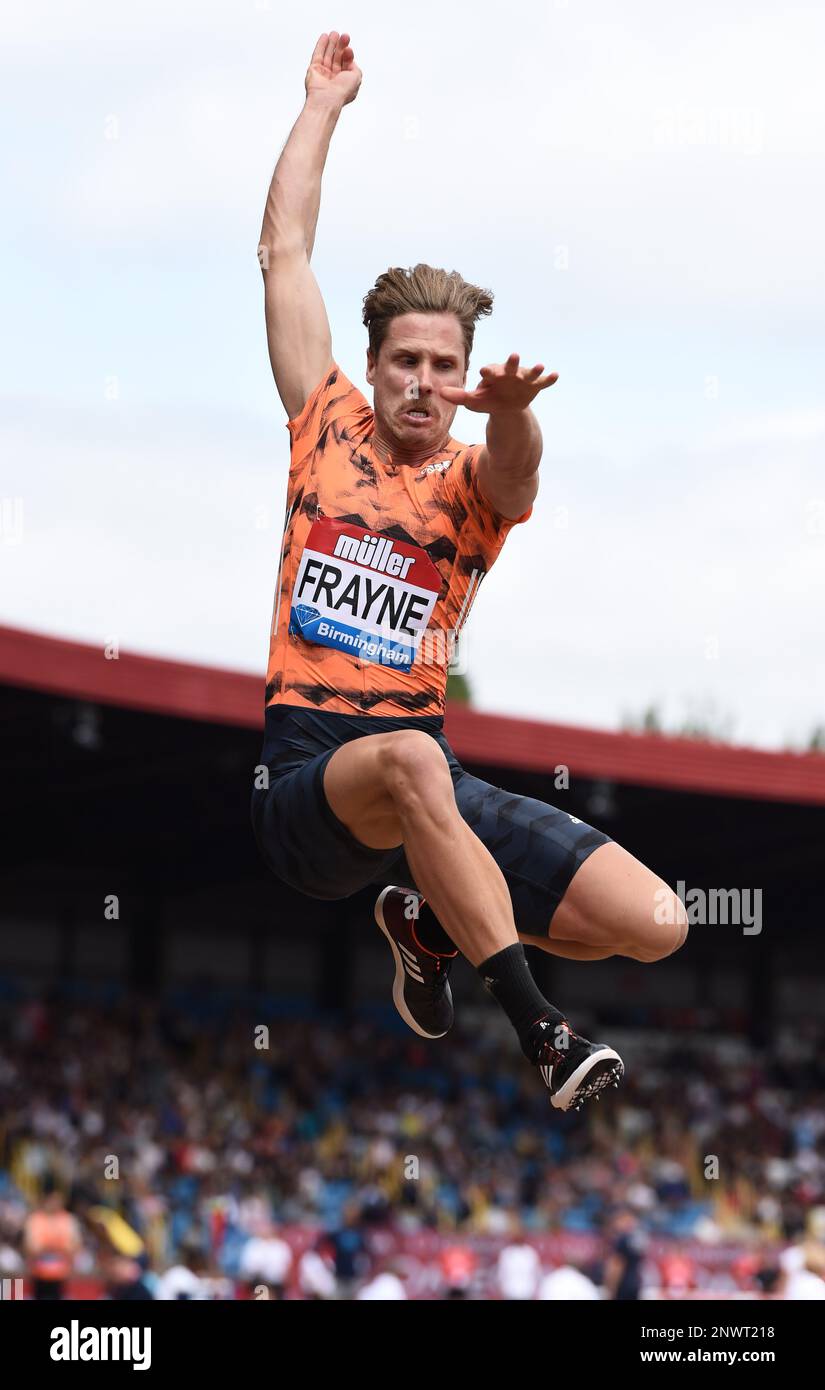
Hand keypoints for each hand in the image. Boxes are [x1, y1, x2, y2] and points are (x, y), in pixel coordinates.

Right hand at [305, 31, 361, 107]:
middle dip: (341, 46)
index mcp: (344, 81)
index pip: (346, 63)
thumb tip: (349, 59)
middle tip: (343, 36)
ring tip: (334, 33)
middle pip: (337, 57)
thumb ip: (355, 67)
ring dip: (331, 43)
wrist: (327, 98)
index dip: (348, 54)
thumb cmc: (342, 92)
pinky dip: (321, 45)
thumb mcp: (357, 77)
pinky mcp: (314, 70)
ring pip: (327, 55)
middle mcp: (334, 78)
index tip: (348, 49)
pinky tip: (325, 37)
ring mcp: (323, 74)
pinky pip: (317, 54)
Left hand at [437, 353, 557, 413]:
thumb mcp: (474, 400)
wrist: (506, 407)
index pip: (490, 372)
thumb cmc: (488, 398)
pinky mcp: (534, 386)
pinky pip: (543, 382)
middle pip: (510, 367)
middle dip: (512, 362)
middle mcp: (509, 373)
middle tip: (513, 355)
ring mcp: (523, 379)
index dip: (488, 372)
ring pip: (529, 372)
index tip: (484, 372)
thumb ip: (458, 396)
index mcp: (493, 375)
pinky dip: (549, 379)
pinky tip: (556, 375)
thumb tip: (439, 392)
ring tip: (540, 366)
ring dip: (534, 369)